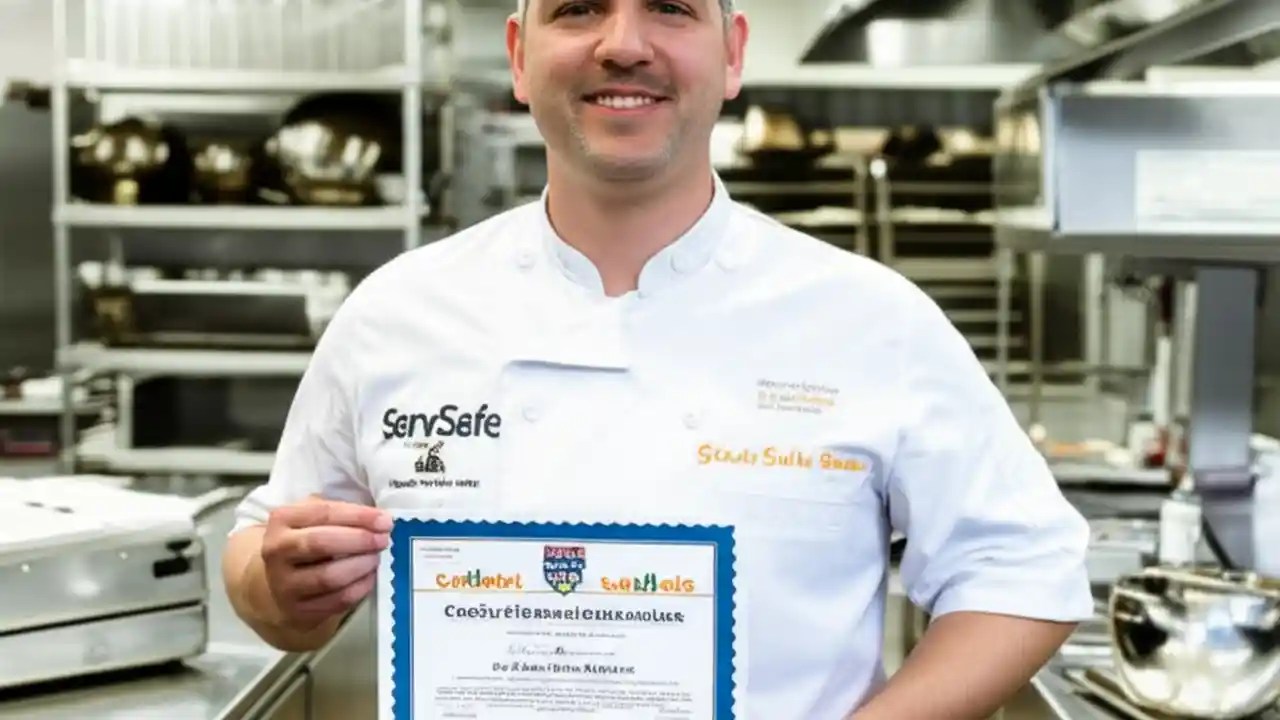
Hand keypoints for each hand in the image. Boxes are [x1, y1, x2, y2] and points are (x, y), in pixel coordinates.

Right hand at [260, 496, 391, 631]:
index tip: (384, 520)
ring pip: (328, 576)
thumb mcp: (312, 517)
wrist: (277, 581)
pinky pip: (336, 600)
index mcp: (282, 520)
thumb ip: (339, 512)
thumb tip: (378, 518)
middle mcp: (277, 551)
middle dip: (359, 540)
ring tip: (376, 558)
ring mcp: (284, 584)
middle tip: (383, 539)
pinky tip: (370, 577)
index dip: (358, 516)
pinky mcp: (297, 610)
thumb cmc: (304, 540)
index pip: (323, 513)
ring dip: (360, 566)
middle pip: (320, 543)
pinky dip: (359, 588)